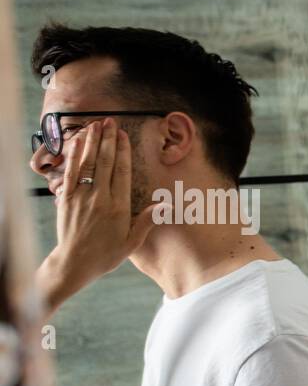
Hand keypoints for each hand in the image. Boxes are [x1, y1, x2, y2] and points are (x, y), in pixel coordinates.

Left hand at [36, 118, 159, 315]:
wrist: (74, 263)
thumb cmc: (105, 255)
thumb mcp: (132, 242)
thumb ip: (146, 221)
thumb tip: (164, 205)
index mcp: (118, 208)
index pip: (121, 172)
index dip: (122, 151)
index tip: (124, 136)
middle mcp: (99, 198)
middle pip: (105, 162)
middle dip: (108, 140)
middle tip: (111, 122)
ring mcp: (81, 196)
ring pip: (87, 163)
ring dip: (92, 142)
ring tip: (96, 125)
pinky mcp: (66, 198)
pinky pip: (71, 172)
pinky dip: (74, 155)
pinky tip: (78, 142)